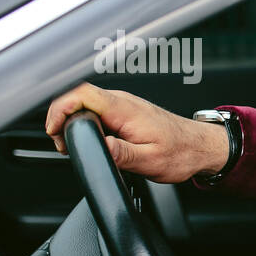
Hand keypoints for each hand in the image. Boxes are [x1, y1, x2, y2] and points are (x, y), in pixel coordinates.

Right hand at [45, 82, 228, 182]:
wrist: (201, 147)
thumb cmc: (181, 153)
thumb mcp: (149, 161)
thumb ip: (121, 153)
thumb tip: (98, 147)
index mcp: (125, 109)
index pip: (80, 94)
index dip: (59, 109)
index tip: (54, 131)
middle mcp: (122, 102)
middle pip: (77, 97)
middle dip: (61, 119)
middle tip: (64, 145)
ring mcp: (122, 105)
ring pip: (84, 103)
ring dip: (72, 122)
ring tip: (72, 145)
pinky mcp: (123, 112)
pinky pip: (95, 110)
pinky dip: (84, 123)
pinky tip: (88, 140)